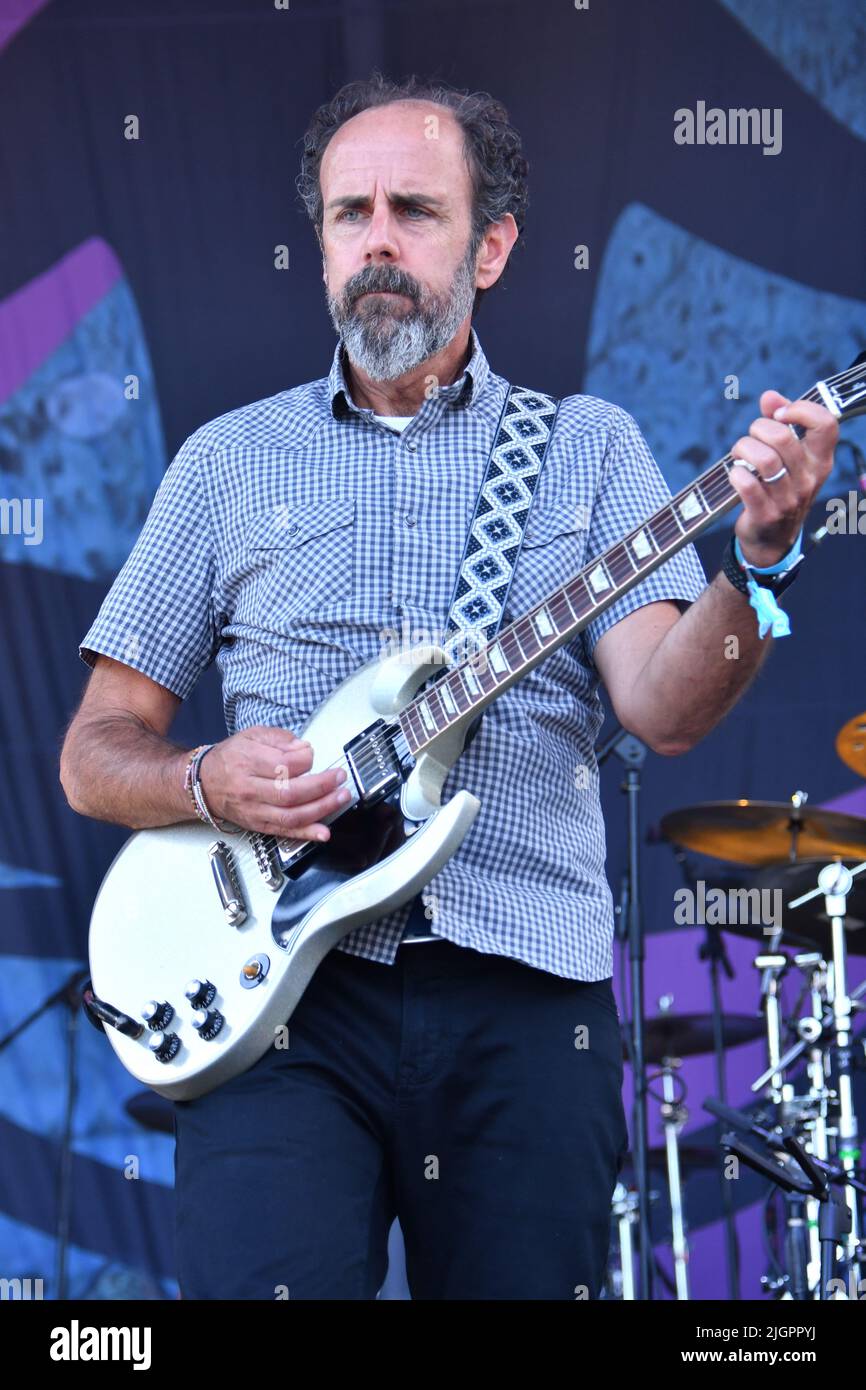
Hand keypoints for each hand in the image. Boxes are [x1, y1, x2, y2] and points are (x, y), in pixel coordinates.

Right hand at [198, 725, 350, 841]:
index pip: (284, 764)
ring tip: (341, 798)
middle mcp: (249, 788)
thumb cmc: (229, 759)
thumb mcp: (251, 736)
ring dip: (321, 809)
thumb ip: (280, 738)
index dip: (306, 759)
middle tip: (340, 777)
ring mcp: (254, 810)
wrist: (203, 784)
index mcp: (247, 761)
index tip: (313, 755)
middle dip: (322, 786)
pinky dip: (307, 834)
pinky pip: (285, 832)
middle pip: (290, 792)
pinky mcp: (258, 825)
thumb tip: (304, 749)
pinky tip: (324, 832)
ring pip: (291, 815)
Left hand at [729, 391, 837, 567]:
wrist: (772, 539)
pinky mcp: (766, 514)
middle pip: (783, 438)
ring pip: (764, 460)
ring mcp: (789, 499)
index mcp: (820, 461)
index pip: (826, 424)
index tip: (780, 412)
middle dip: (758, 429)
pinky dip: (736, 474)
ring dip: (744, 449)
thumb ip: (780, 423)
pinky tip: (736, 474)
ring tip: (739, 454)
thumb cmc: (778, 489)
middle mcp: (809, 480)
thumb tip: (769, 396)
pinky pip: (747, 486)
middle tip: (751, 438)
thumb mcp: (789, 458)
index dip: (801, 409)